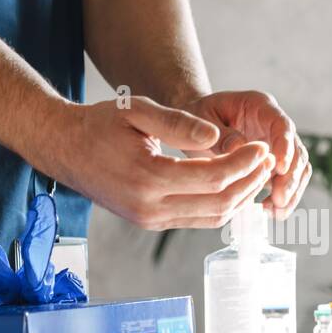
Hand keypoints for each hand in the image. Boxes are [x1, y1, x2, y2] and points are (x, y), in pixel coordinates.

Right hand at [36, 96, 275, 229]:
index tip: (262, 147)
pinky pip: (197, 220)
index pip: (213, 177)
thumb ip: (178, 123)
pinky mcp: (151, 222)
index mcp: (147, 177)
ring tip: (256, 172)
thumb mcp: (136, 110)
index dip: (245, 163)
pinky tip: (233, 184)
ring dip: (240, 197)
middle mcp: (150, 207)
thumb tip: (217, 137)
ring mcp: (150, 219)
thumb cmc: (99, 124)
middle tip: (267, 159)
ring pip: (211, 218)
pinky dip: (221, 205)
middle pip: (219, 203)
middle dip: (249, 182)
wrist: (64, 149)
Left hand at [180, 91, 311, 218]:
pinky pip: (286, 182)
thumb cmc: (198, 117)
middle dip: (291, 177)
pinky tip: (269, 211)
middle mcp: (274, 125)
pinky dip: (282, 198)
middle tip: (279, 200)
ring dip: (291, 191)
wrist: (195, 126)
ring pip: (297, 169)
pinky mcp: (273, 165)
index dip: (285, 147)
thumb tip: (239, 149)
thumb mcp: (201, 119)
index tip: (279, 168)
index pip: (282, 125)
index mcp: (260, 106)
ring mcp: (277, 146)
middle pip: (296, 150)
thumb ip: (219, 134)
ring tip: (275, 211)